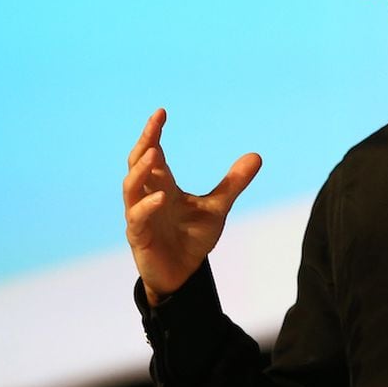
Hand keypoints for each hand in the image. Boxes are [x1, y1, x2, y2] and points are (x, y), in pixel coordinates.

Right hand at [122, 108, 261, 305]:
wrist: (184, 274)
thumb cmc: (193, 238)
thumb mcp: (218, 207)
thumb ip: (233, 183)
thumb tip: (257, 155)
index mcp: (162, 186)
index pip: (154, 154)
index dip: (154, 133)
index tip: (161, 112)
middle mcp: (146, 196)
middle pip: (137, 164)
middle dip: (144, 143)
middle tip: (155, 124)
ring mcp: (140, 216)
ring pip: (131, 187)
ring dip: (141, 170)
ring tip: (154, 152)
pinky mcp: (139, 237)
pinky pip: (137, 218)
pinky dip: (147, 206)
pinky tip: (162, 198)